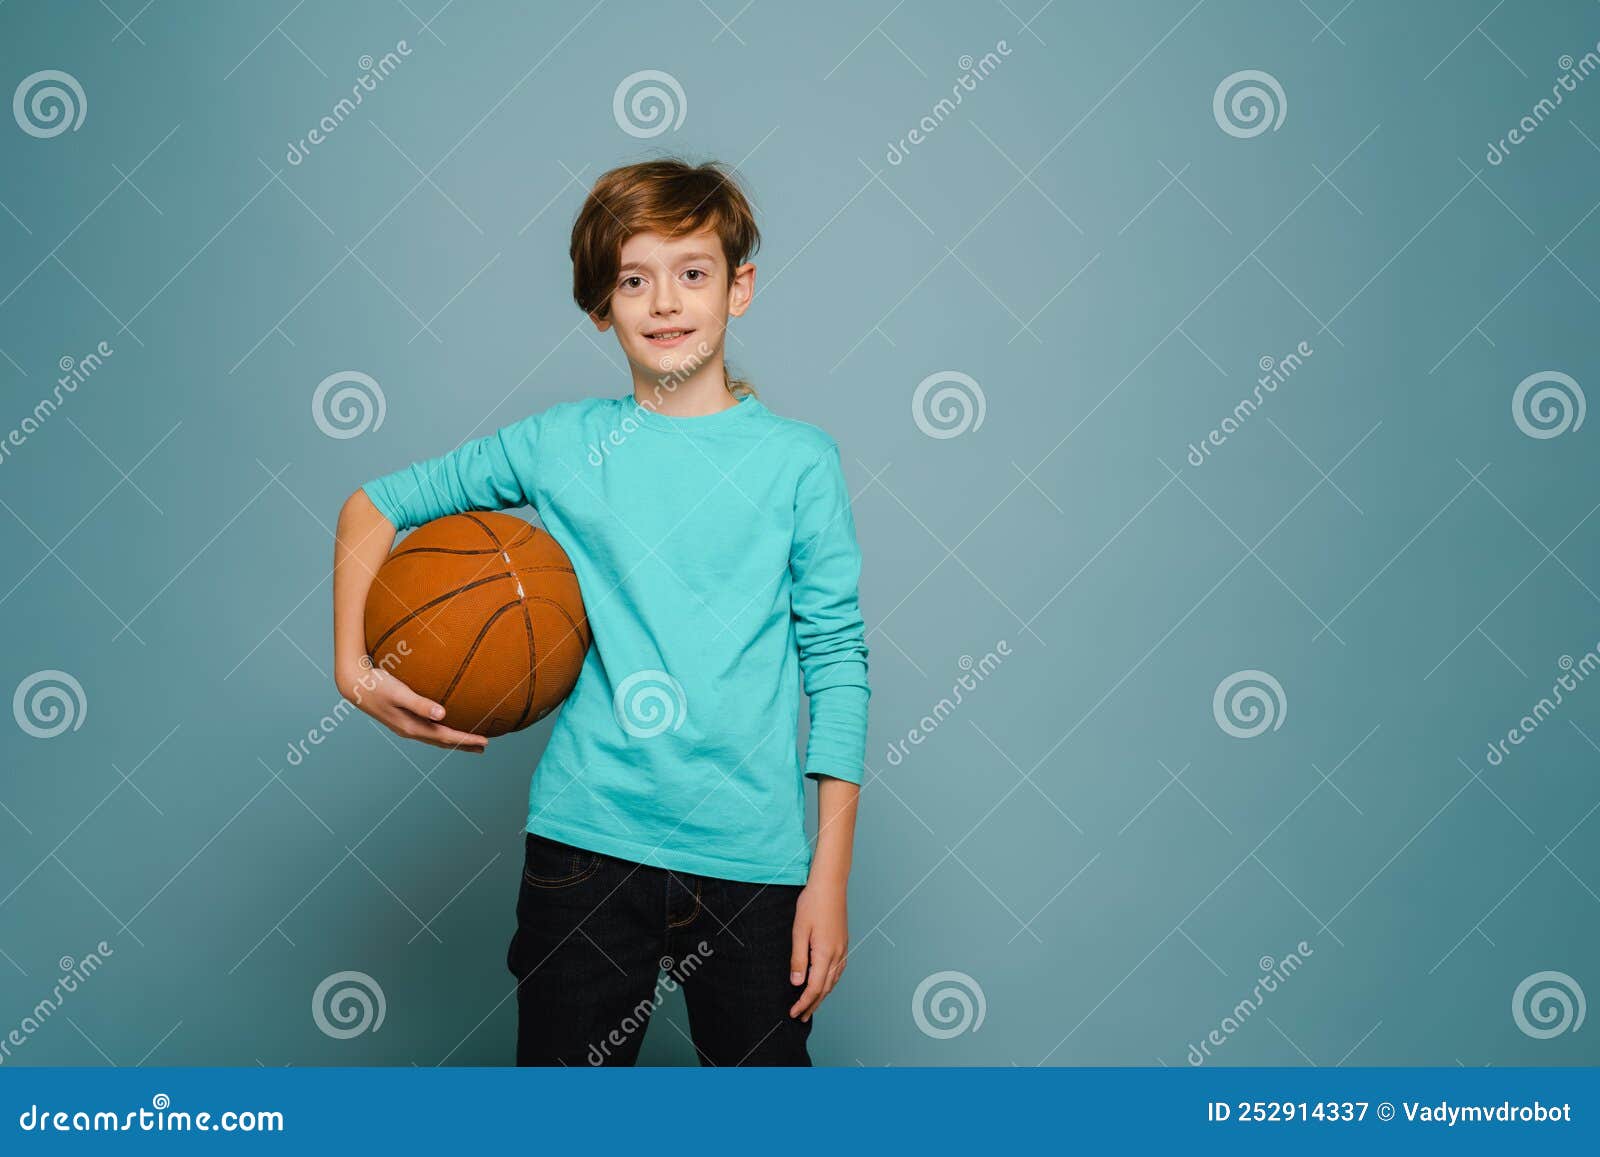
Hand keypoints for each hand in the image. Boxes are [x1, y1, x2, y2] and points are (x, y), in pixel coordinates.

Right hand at [336, 658, 487, 752]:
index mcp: (411, 727)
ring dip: (453, 740)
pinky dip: (441, 732)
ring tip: (469, 741)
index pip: (446, 737)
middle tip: (484, 747)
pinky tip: (445, 725)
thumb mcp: (399, 693)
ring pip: (435, 737)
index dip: (466, 740)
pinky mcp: (403, 719)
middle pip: (442, 742)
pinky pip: (428, 730)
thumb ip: (420, 704)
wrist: (354, 684)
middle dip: (463, 745)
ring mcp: (406, 726)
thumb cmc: (377, 685)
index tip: (485, 742)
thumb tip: (443, 715)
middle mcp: (410, 730)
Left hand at [788, 877, 847, 1020]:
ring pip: (833, 981)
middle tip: (801, 1017)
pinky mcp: (843, 943)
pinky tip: (825, 983)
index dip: (803, 1003)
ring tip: (812, 1005)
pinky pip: (838, 970)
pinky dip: (830, 982)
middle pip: (825, 988)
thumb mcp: (799, 931)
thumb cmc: (812, 904)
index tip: (793, 1013)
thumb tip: (797, 983)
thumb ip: (798, 959)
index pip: (814, 988)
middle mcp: (837, 955)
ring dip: (822, 995)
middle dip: (813, 1004)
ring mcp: (842, 949)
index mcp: (825, 954)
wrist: (830, 885)